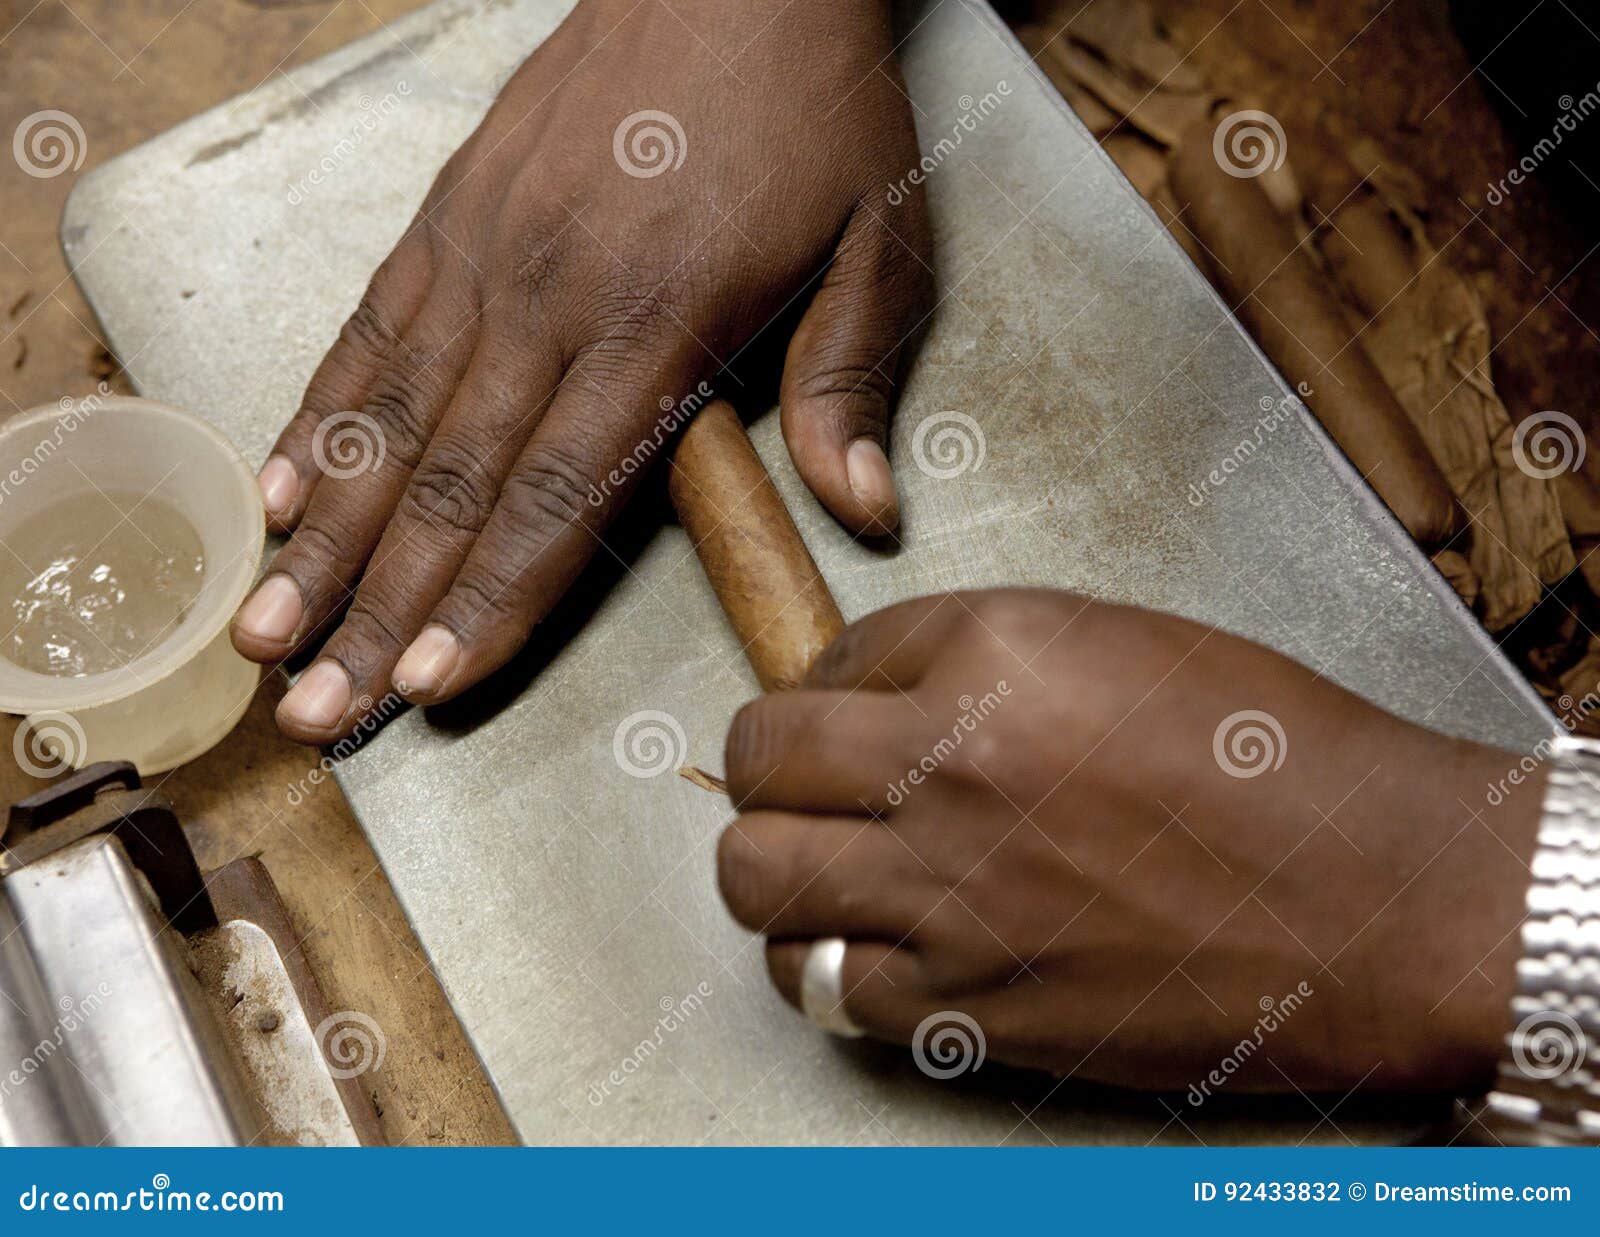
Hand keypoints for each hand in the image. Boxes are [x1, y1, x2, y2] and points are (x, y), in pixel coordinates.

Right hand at [230, 0, 929, 741]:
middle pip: (453, 485)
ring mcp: (486, 250)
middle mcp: (550, 298)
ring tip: (263, 626)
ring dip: (323, 536)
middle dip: (379, 608)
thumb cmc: (817, 109)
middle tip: (317, 708)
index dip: (492, 602)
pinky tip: (274, 490)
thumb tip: (856, 513)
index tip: (430, 686)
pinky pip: (369, 329)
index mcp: (660, 322)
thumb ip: (848, 380)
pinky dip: (318, 416)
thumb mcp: (882, 239)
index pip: (559, 497)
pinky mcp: (451, 211)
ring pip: (389, 419)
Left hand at [717, 589, 1542, 1093]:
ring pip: (756, 876)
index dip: (828, 687)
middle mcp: (951, 765)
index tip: (844, 713)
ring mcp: (950, 893)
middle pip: (758, 760)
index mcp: (996, 652)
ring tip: (819, 864)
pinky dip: (822, 962)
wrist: (1385, 902)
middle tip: (807, 783)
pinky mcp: (970, 1005)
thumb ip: (986, 657)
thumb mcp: (1129, 646)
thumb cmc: (1285, 763)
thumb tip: (881, 689)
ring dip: (776, 864)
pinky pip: (818, 984)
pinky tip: (862, 945)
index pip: (830, 656)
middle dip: (771, 767)